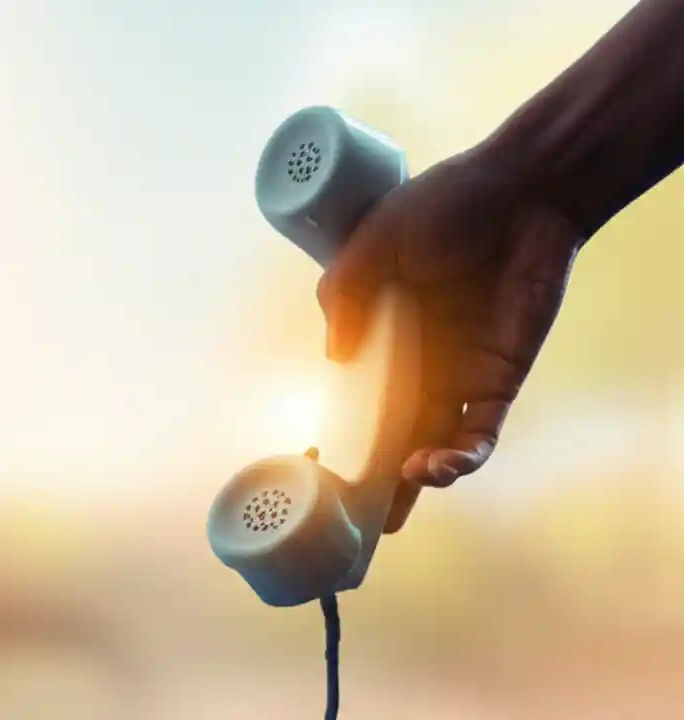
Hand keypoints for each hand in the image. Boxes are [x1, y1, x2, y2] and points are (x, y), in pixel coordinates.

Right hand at [316, 149, 584, 531]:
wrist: (524, 188)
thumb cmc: (445, 202)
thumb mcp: (371, 244)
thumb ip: (344, 296)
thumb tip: (335, 359)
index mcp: (382, 335)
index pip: (356, 397)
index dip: (339, 434)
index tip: (315, 462)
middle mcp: (418, 363)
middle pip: (393, 435)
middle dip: (375, 480)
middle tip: (354, 517)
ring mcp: (459, 374)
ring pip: (435, 444)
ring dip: (417, 478)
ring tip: (399, 492)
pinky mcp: (500, 377)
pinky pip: (481, 431)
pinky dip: (460, 457)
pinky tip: (436, 467)